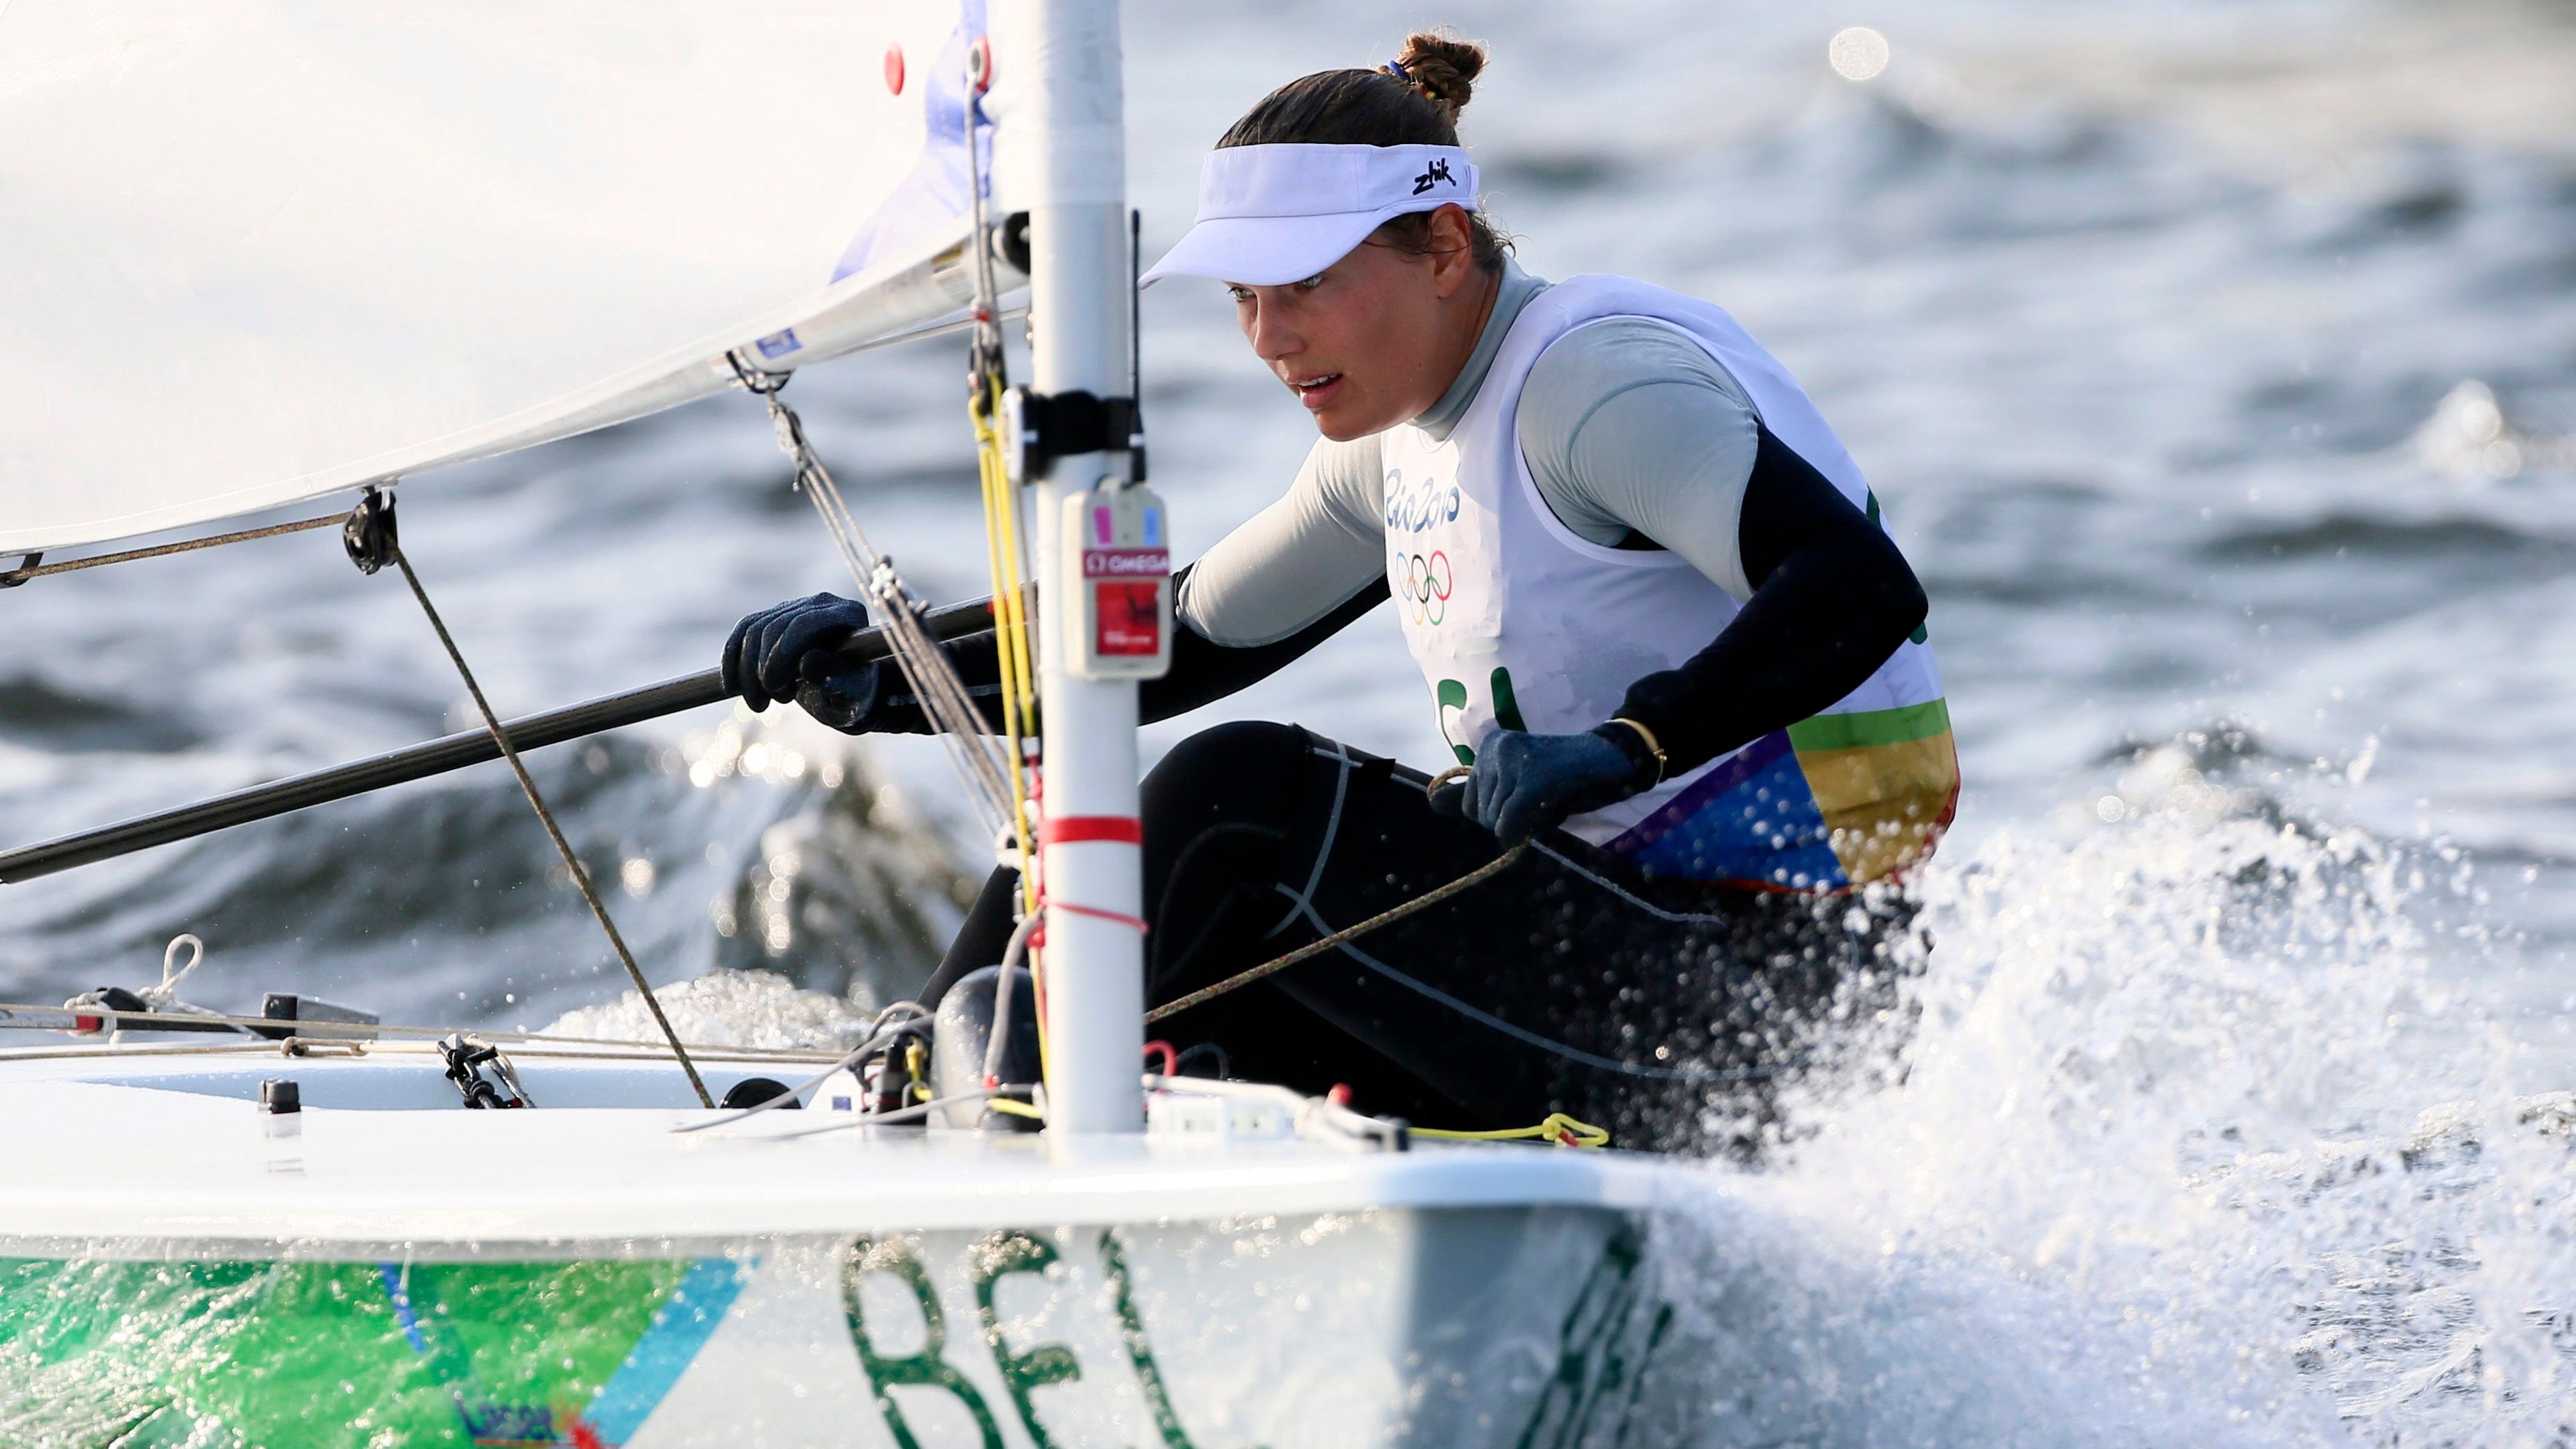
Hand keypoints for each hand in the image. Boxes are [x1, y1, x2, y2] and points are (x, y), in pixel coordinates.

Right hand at [721, 593, 883, 731]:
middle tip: (766, 705)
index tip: (774, 688)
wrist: (843, 692)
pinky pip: (742, 632)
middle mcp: (820, 603)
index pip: (803, 624)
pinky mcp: (773, 617)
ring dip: (746, 672)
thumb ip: (838, 679)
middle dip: (761, 669)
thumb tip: (808, 665)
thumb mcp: (853, 694)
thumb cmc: (854, 693)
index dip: (781, 654)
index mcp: (848, 614)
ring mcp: (795, 607)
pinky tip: (732, 687)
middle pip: (774, 627)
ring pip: (753, 630)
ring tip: (760, 704)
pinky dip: (732, 661)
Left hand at [1429, 727, 1657, 845]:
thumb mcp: (1515, 783)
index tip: (1529, 795)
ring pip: (1495, 823)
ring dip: (1527, 823)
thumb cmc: (1567, 777)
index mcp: (1489, 745)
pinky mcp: (1533, 779)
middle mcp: (1495, 747)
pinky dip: (1526, 830)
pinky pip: (1509, 826)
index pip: (1467, 803)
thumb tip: (1433, 803)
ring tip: (1553, 797)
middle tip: (1545, 797)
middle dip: (1511, 819)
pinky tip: (1553, 808)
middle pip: (1479, 815)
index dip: (1499, 812)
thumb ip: (1476, 793)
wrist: (1614, 760)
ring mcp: (1513, 761)